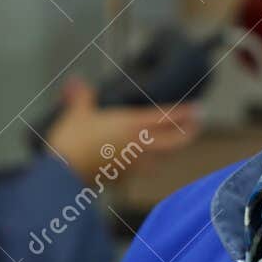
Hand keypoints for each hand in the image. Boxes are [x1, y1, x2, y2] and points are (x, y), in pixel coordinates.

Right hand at [45, 78, 199, 182]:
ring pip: (161, 159)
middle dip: (187, 134)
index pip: (166, 118)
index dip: (184, 113)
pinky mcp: (123, 179)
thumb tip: (75, 82)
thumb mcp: (76, 113)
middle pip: (173, 141)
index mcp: (132, 125)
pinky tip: (145, 165)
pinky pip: (143, 172)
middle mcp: (139, 145)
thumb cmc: (72, 141)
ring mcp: (133, 165)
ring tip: (174, 147)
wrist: (64, 174)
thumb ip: (80, 97)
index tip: (197, 110)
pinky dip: (148, 166)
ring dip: (170, 152)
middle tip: (196, 127)